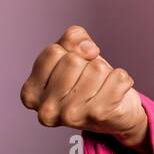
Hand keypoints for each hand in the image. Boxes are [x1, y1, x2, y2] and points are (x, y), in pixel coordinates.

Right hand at [19, 25, 147, 148]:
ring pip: (97, 68)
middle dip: (88, 63)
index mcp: (31, 93)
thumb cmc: (87, 81)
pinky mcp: (98, 116)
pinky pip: (119, 77)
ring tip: (101, 88)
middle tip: (89, 81)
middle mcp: (46, 109)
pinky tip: (116, 94)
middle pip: (73, 60)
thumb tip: (88, 48)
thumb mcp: (72, 54)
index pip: (53, 51)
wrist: (113, 114)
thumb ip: (72, 38)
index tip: (75, 66)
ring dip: (106, 73)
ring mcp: (71, 115)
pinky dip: (123, 80)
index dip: (71, 51)